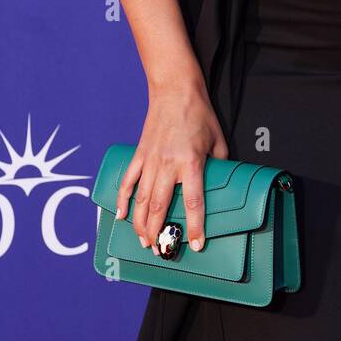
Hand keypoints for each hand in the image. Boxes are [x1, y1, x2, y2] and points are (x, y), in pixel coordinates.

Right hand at [114, 79, 228, 251]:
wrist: (175, 90)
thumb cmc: (200, 114)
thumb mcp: (218, 140)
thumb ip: (219, 166)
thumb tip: (219, 186)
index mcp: (191, 162)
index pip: (194, 202)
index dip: (195, 226)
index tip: (195, 245)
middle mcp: (168, 164)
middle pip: (160, 207)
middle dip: (160, 233)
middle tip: (162, 250)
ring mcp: (150, 160)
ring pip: (141, 199)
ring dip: (140, 224)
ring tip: (144, 242)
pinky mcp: (139, 154)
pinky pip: (127, 181)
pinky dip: (122, 200)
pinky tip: (120, 216)